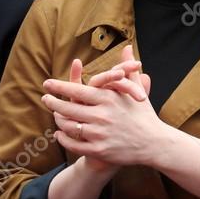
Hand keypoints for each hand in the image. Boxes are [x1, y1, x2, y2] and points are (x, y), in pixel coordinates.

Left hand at [42, 45, 163, 167]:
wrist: (154, 143)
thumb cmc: (144, 114)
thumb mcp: (136, 90)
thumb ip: (126, 68)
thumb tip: (126, 47)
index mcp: (108, 99)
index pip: (77, 90)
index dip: (59, 87)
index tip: (47, 84)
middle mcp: (102, 116)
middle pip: (68, 108)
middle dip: (53, 102)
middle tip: (45, 98)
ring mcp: (99, 134)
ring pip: (68, 127)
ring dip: (58, 121)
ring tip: (54, 115)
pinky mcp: (99, 151)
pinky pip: (73, 144)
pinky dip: (63, 139)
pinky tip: (59, 134)